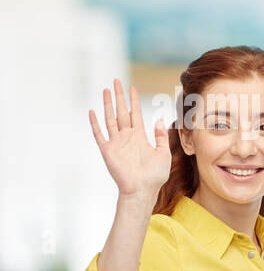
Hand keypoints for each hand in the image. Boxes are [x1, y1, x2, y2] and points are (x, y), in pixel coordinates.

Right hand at [89, 79, 170, 201]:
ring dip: (108, 104)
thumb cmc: (155, 176)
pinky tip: (92, 111)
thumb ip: (160, 137)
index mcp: (140, 137)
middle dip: (119, 96)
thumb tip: (158, 120)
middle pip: (121, 112)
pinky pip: (99, 134)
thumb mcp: (163, 153)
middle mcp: (127, 137)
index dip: (134, 101)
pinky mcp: (107, 150)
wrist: (142, 190)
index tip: (132, 88)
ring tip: (106, 90)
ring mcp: (116, 143)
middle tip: (116, 81)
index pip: (135, 114)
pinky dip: (95, 123)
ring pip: (110, 118)